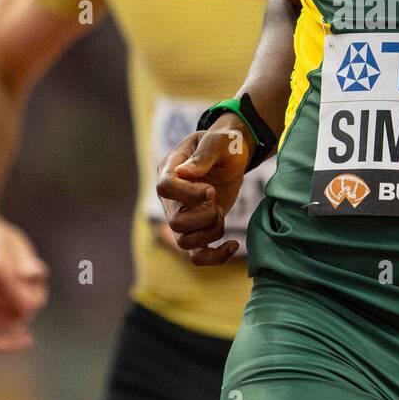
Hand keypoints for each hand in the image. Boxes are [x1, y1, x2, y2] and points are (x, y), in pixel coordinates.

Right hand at [155, 119, 251, 266]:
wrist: (232, 155)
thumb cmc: (224, 143)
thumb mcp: (218, 142)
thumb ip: (203, 156)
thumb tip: (184, 173)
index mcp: (170, 170)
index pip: (165, 188)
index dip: (188, 194)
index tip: (211, 190)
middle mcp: (172, 197)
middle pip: (175, 222)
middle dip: (203, 216)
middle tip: (216, 200)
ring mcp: (184, 214)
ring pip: (185, 242)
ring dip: (210, 233)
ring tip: (221, 213)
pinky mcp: (199, 228)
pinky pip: (197, 255)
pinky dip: (215, 257)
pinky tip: (233, 244)